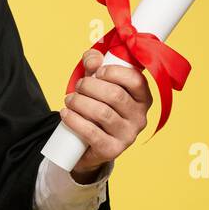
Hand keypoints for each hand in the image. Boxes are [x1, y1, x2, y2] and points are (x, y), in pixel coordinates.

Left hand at [59, 48, 153, 181]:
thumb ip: (95, 63)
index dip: (113, 72)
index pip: (136, 80)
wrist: (88, 143)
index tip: (97, 72)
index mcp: (143, 99)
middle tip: (79, 86)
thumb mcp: (97, 82)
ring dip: (80, 102)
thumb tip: (92, 59)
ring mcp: (127, 136)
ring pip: (102, 113)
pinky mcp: (112, 150)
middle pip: (115, 95)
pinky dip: (75, 120)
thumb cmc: (97, 105)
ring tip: (70, 100)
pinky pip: (92, 133)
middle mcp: (140, 118)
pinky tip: (66, 114)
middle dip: (90, 86)